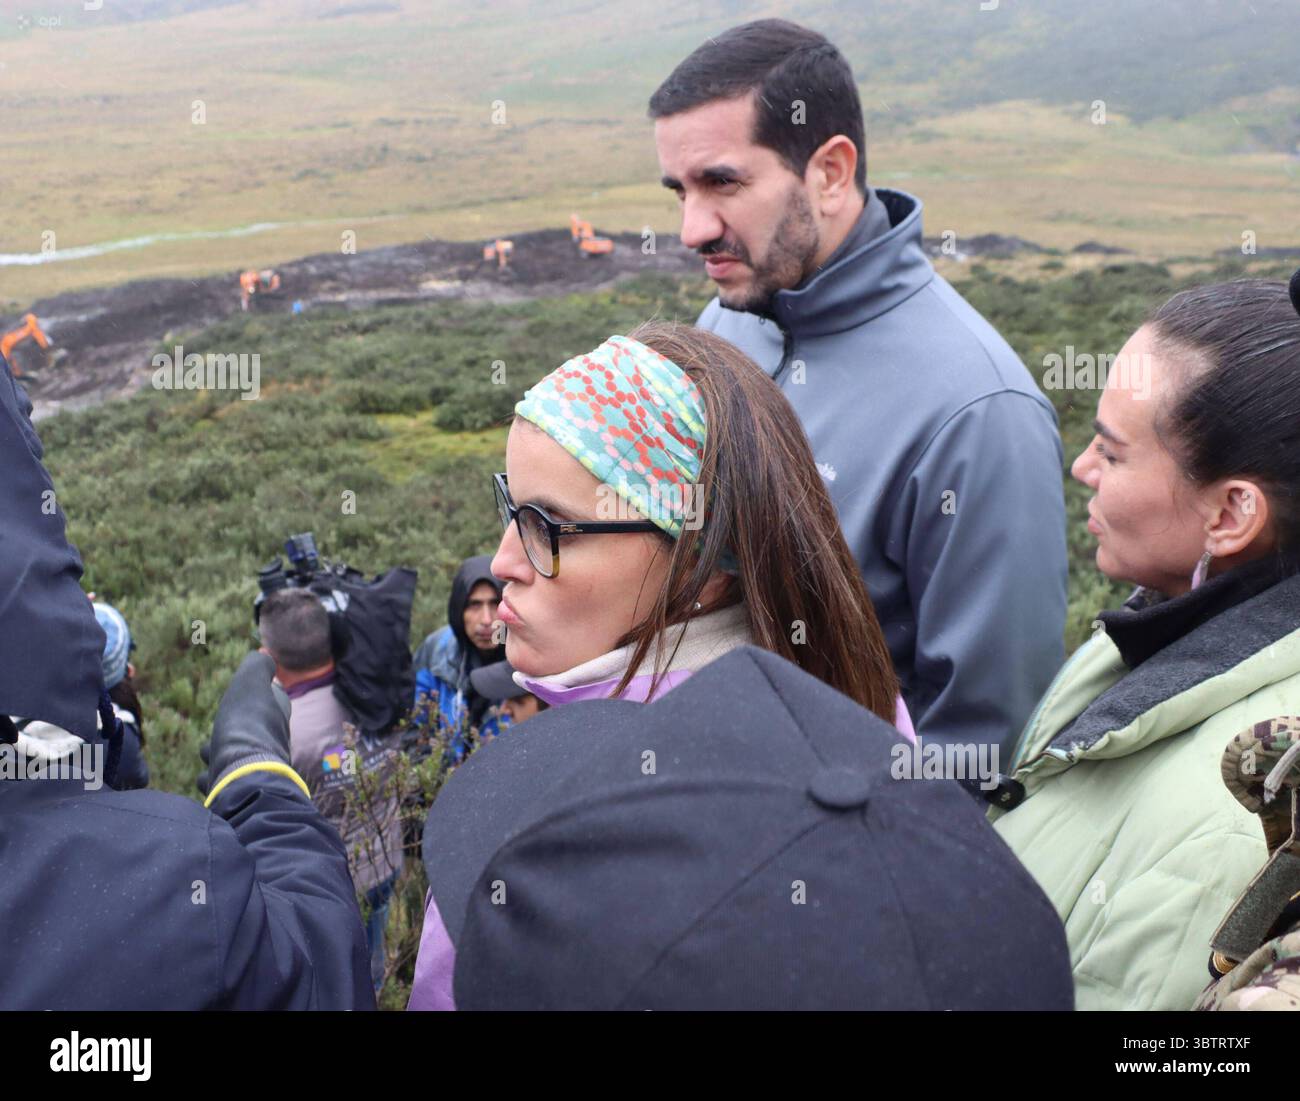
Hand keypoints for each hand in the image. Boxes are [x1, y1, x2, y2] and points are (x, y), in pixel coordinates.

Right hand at [200, 651, 292, 793]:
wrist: (244, 775)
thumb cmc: (246, 725)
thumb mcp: (251, 684)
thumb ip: (258, 667)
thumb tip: (265, 656)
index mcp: (276, 716)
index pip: (275, 700)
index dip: (264, 694)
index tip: (257, 691)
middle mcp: (271, 743)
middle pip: (250, 730)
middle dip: (231, 727)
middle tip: (222, 728)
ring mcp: (255, 768)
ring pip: (233, 756)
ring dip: (217, 753)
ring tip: (208, 752)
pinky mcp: (238, 789)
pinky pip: (221, 782)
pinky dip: (212, 779)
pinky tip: (207, 778)